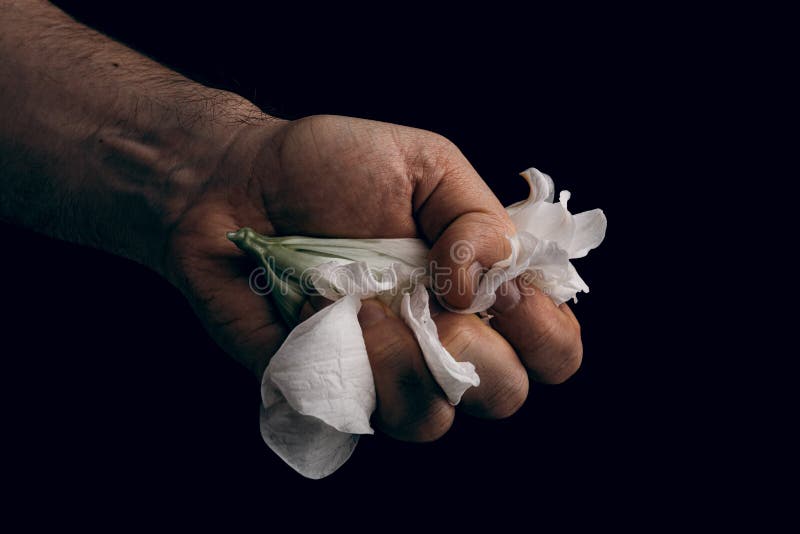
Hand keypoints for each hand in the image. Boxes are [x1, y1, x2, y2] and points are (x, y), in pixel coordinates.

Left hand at [165, 114, 582, 440]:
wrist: (238, 184)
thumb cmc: (332, 168)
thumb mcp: (425, 162)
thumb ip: (477, 217)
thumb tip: (481, 286)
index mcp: (479, 289)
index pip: (551, 346)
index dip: (544, 331)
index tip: (504, 290)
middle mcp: (441, 339)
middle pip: (504, 394)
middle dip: (480, 352)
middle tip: (436, 300)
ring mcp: (385, 370)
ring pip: (433, 418)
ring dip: (406, 360)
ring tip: (367, 302)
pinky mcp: (329, 387)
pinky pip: (362, 414)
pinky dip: (353, 364)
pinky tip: (325, 313)